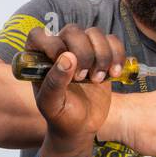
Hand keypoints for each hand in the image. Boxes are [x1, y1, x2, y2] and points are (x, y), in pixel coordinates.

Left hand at [26, 24, 124, 147]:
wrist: (82, 125)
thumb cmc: (61, 116)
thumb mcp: (51, 105)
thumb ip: (54, 82)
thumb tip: (67, 57)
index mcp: (38, 58)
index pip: (38, 35)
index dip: (52, 45)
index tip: (63, 65)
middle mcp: (59, 48)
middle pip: (72, 31)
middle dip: (82, 54)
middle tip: (82, 78)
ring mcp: (81, 49)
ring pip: (95, 33)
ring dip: (101, 56)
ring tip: (97, 79)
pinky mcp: (101, 53)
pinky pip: (113, 41)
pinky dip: (117, 55)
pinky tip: (113, 74)